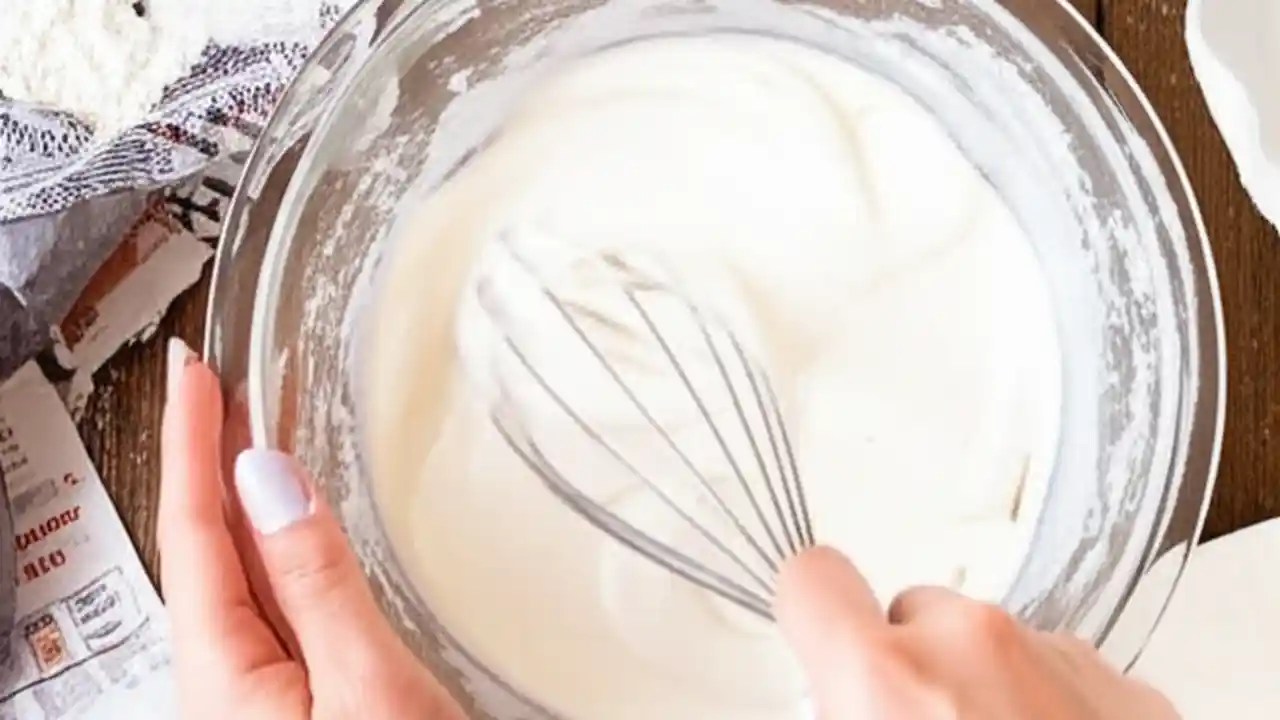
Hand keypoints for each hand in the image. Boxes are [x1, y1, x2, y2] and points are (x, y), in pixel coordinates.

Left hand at [159, 338, 464, 718]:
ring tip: (248, 438)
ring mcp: (255, 699)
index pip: (193, 532)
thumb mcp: (367, 684)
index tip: (193, 375)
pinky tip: (289, 529)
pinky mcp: (293, 707)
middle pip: (206, 549)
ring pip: (238, 576)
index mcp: (224, 676)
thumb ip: (317, 584)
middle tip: (215, 387)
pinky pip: (268, 605)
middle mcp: (224, 687)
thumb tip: (274, 482)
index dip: (191, 444)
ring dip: (244, 499)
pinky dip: (274, 547)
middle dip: (208, 459)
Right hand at [776, 547, 1179, 719]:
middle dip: (911, 668)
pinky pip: (1063, 671)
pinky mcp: (1132, 693)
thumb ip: (839, 702)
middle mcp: (976, 653)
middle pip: (913, 613)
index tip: (816, 624)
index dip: (809, 608)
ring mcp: (1062, 666)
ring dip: (986, 690)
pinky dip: (1052, 707)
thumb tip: (829, 694)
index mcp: (887, 683)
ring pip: (993, 642)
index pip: (809, 580)